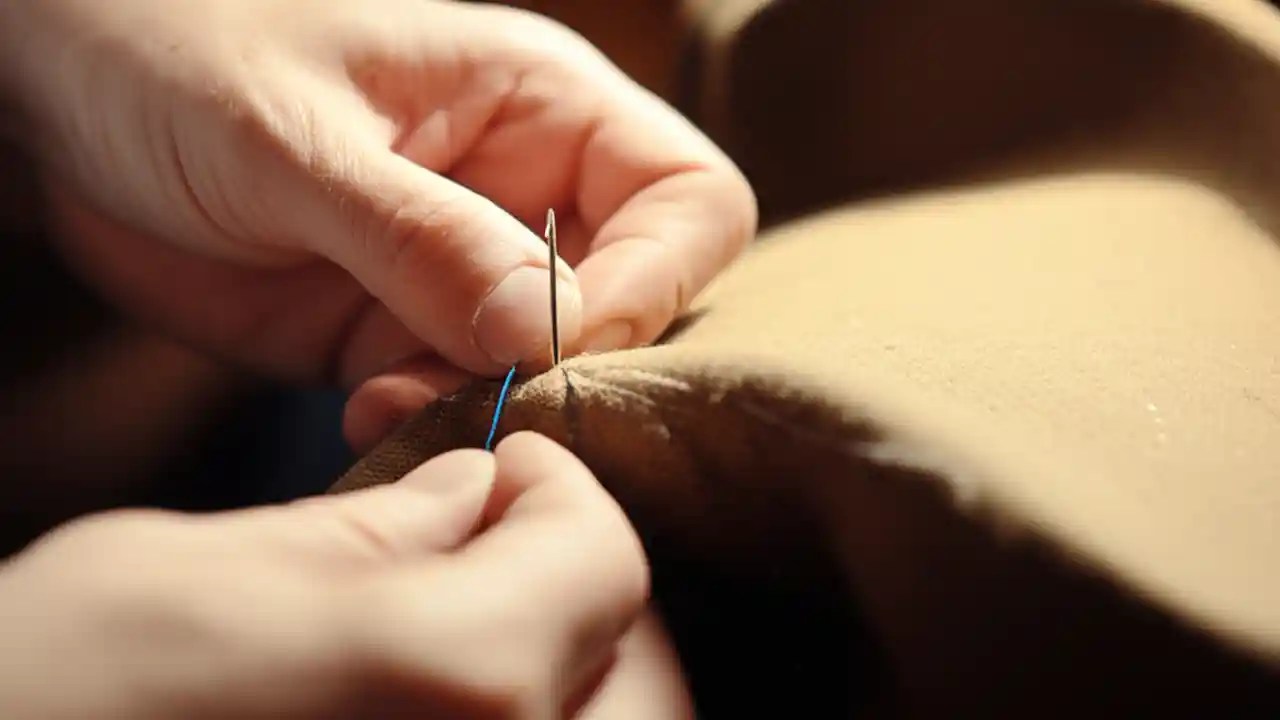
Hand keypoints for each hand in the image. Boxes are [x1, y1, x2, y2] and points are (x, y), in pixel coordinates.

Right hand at [0, 433, 647, 718]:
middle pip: (638, 673)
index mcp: (456, 677)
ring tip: (463, 634)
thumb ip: (369, 531)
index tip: (499, 470)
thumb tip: (467, 494)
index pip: (605, 559)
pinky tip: (441, 706)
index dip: (556, 495)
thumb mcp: (197, 572)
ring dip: (570, 677)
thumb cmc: (39, 694)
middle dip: (577, 593)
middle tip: (491, 553)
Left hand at [1, 0, 755, 450]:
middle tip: (488, 390)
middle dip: (576, 364)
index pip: (689, 199)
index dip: (659, 276)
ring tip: (392, 398)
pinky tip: (362, 410)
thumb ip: (427, 237)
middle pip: (640, 300)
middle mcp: (527, 191)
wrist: (60, 107)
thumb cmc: (178, 56)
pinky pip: (461, 400)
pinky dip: (431, 422)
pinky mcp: (403, 334)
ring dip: (492, 406)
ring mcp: (467, 272)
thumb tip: (550, 333)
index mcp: (540, 104)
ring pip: (551, 370)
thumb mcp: (300, 140)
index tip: (573, 336)